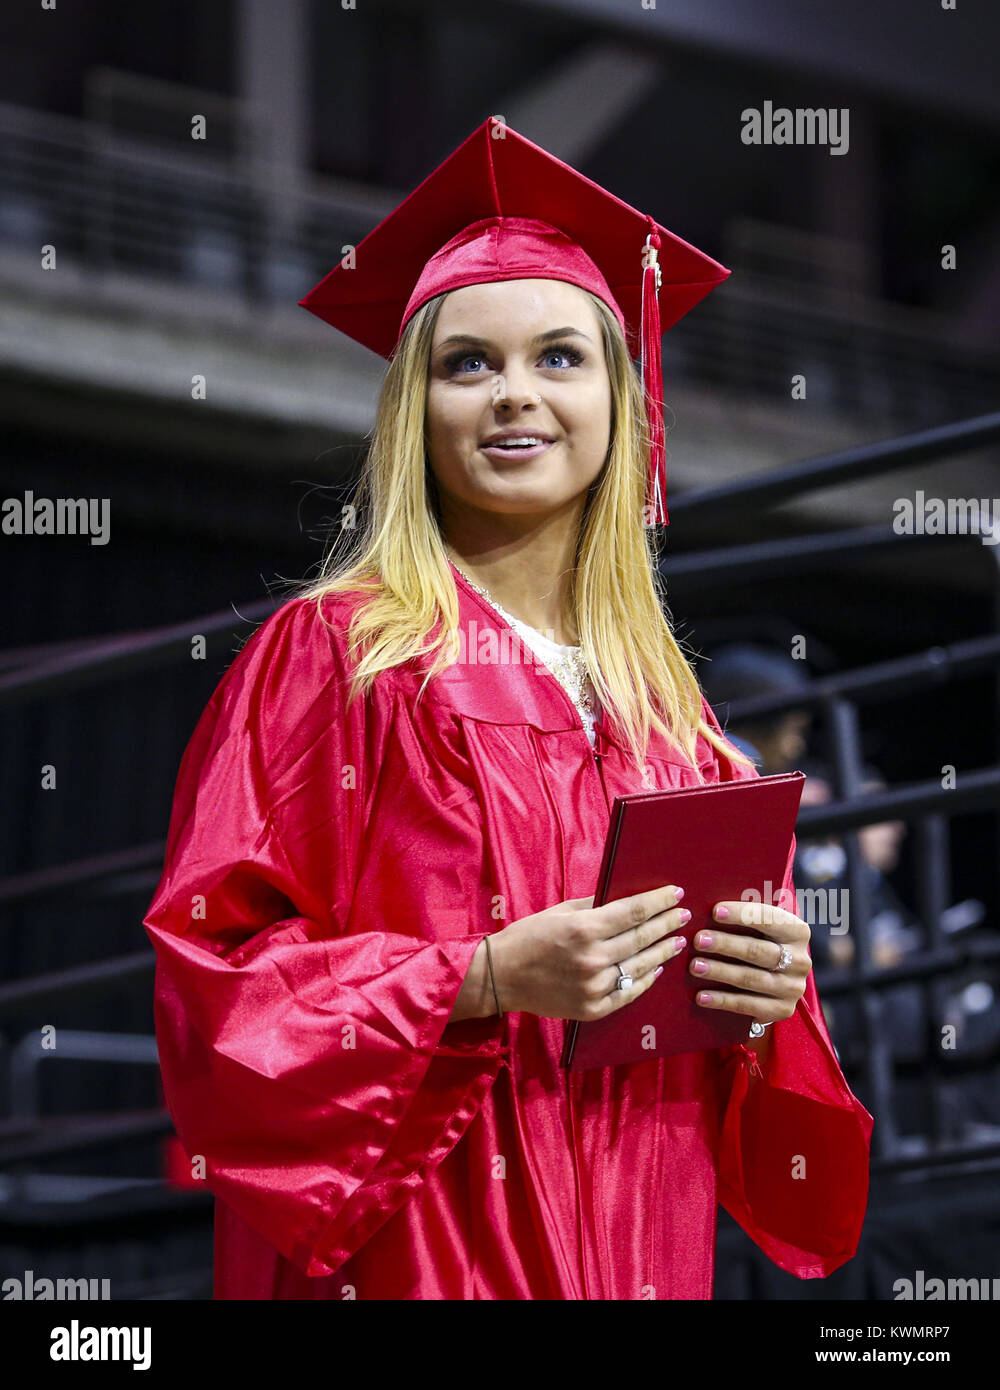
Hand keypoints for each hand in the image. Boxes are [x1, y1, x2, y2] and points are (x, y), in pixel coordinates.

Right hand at [489, 884, 689, 1021]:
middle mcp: (593, 957)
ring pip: (640, 966)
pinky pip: (628, 993)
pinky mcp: (592, 1008)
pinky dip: (645, 980)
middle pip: (642, 938)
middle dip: (667, 924)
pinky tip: (657, 969)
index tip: (676, 893)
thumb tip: (624, 897)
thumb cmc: (528, 937)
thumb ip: (593, 905)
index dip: (658, 902)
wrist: (501, 976)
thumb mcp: (559, 912)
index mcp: (584, 928)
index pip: (633, 912)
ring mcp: (594, 986)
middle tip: (684, 915)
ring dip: (663, 952)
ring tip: (678, 941)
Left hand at [690, 899, 811, 1024]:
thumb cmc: (761, 941)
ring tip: (695, 966)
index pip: (769, 919)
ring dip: (720, 972)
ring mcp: (792, 988)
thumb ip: (745, 916)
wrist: (779, 979)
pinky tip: (701, 996)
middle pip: (758, 951)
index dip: (742, 914)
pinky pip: (748, 1005)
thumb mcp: (762, 926)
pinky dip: (722, 1000)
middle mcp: (800, 960)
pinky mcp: (782, 1010)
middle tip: (698, 940)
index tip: (715, 911)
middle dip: (725, 944)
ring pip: (751, 979)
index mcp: (798, 932)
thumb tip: (708, 904)